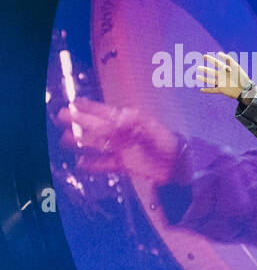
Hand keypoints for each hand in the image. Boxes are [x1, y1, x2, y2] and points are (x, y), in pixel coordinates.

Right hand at [53, 98, 182, 185]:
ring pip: (98, 144)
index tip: (75, 102)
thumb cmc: (173, 145)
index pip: (107, 113)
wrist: (181, 167)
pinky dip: (94, 165)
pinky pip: (106, 164)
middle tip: (62, 115)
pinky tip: (81, 164)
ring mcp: (123, 150)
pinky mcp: (126, 165)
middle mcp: (124, 135)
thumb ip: (139, 123)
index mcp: (131, 124)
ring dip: (82, 142)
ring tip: (65, 140)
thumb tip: (120, 116)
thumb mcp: (158, 132)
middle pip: (97, 127)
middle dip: (80, 121)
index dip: (92, 107)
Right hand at [195, 52, 252, 99]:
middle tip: (198, 67)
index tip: (204, 56)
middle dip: (205, 69)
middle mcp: (222, 76)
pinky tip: (201, 90)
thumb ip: (228, 59)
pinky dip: (207, 90)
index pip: (216, 63)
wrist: (245, 90)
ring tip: (197, 77)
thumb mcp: (236, 66)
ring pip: (210, 80)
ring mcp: (221, 83)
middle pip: (211, 72)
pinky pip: (213, 90)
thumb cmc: (242, 77)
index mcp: (226, 70)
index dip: (210, 59)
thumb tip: (218, 53)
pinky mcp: (221, 89)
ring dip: (204, 79)